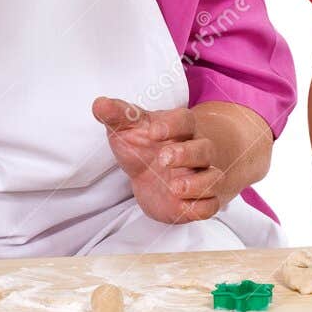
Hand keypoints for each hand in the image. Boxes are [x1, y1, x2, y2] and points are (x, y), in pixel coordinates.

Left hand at [93, 97, 221, 224]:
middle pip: (203, 149)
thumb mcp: (128, 129)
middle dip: (186, 154)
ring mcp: (201, 176)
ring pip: (212, 177)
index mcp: (180, 129)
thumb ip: (117, 115)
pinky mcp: (200, 201)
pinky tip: (182, 206)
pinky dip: (200, 207)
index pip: (184, 121)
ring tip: (173, 187)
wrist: (156, 177)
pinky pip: (210, 205)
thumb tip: (100, 104)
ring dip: (196, 183)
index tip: (152, 132)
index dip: (171, 125)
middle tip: (163, 158)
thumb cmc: (144, 146)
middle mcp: (196, 151)